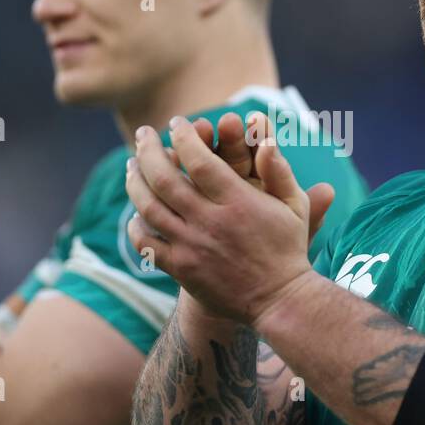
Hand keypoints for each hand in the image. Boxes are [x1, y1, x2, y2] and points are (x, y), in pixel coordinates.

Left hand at [125, 115, 334, 324]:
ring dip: (135, 181)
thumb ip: (279, 171)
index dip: (183, 136)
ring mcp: (192, 247)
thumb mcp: (294, 206)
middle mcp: (210, 222)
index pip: (199, 160)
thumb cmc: (288, 249)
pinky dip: (137, 225)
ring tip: (130, 165)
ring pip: (149, 207)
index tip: (176, 123)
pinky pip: (147, 244)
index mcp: (238, 202)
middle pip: (164, 178)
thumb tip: (266, 141)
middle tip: (142, 133)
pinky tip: (136, 212)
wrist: (279, 301)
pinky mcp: (182, 269)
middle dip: (148, 150)